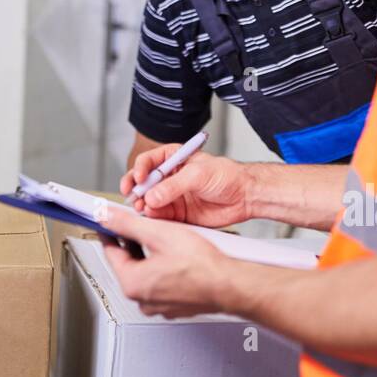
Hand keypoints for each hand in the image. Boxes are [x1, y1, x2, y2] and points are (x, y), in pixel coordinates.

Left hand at [99, 207, 231, 317]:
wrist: (229, 284)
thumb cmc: (201, 264)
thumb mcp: (159, 233)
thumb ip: (127, 224)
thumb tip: (106, 217)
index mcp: (133, 284)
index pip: (110, 252)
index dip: (110, 231)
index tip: (108, 221)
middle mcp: (143, 299)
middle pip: (128, 262)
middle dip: (133, 242)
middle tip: (140, 224)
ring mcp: (159, 305)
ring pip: (146, 272)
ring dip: (149, 254)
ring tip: (162, 237)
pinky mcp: (174, 305)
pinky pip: (161, 283)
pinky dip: (163, 268)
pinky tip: (175, 256)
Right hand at [120, 142, 251, 227]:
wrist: (244, 196)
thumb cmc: (227, 176)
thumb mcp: (199, 174)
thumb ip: (174, 186)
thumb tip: (153, 196)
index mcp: (173, 158)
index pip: (148, 161)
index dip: (140, 170)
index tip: (139, 179)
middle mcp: (169, 177)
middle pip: (144, 182)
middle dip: (136, 189)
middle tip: (132, 196)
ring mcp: (172, 196)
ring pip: (149, 200)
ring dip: (143, 204)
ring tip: (143, 208)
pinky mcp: (178, 213)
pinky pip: (160, 216)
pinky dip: (154, 217)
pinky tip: (153, 216)